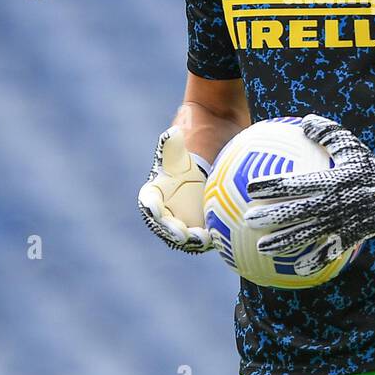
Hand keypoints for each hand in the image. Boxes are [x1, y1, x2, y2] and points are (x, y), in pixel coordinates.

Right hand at [138, 127, 214, 253]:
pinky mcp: (208, 221)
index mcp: (160, 186)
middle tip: (182, 233)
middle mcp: (171, 204)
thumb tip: (172, 133)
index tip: (157, 210)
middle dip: (171, 230)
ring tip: (201, 239)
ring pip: (185, 233)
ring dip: (190, 240)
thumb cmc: (200, 137)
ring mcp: (189, 214)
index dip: (151, 207)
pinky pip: (206, 235)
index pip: (150, 200)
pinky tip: (219, 238)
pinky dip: (209, 239)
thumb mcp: (186, 138)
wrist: (225, 139)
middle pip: (165, 223)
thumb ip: (175, 142)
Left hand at [242, 114, 374, 275]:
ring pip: (306, 235)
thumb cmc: (369, 164)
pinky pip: (329, 252)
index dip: (271, 185)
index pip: (294, 183)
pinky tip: (297, 268)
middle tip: (247, 220)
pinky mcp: (350, 237)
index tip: (250, 188)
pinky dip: (313, 261)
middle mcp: (332, 202)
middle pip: (294, 212)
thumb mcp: (350, 144)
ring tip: (261, 248)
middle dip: (269, 217)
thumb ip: (327, 132)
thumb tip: (305, 121)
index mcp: (330, 179)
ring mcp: (341, 222)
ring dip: (282, 242)